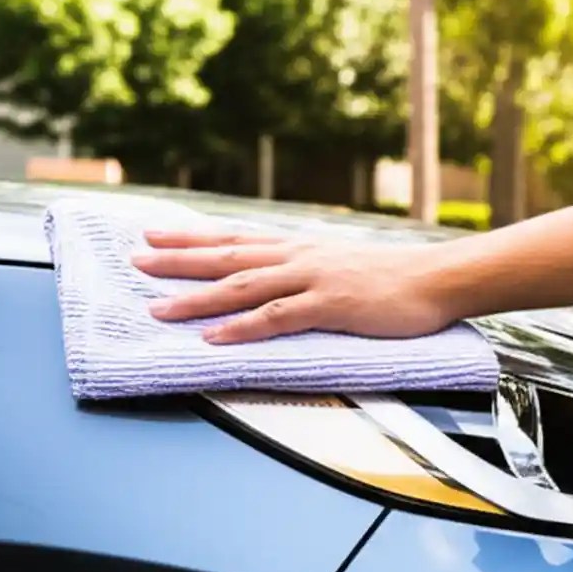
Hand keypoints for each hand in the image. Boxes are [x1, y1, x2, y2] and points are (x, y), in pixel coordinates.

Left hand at [131, 230, 457, 343]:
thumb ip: (306, 270)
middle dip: (178, 260)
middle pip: (227, 255)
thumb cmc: (393, 277)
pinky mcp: (330, 305)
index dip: (191, 237)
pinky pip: (276, 317)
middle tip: (136, 260)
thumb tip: (275, 278)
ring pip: (242, 285)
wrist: (437, 278)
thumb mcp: (341, 264)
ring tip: (159, 307)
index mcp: (299, 247)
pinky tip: (213, 336)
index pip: (234, 238)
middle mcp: (298, 256)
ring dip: (197, 298)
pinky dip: (241, 327)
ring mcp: (312, 279)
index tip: (154, 235)